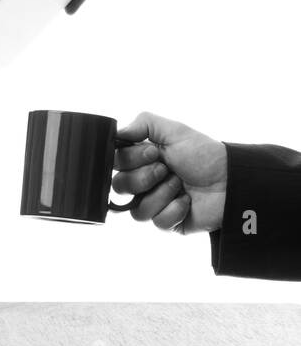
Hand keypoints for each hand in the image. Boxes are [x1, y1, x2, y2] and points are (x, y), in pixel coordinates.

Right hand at [112, 112, 227, 234]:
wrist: (231, 180)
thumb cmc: (203, 154)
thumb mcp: (174, 130)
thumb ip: (143, 123)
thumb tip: (117, 133)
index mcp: (140, 160)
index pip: (113, 164)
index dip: (129, 160)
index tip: (153, 153)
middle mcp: (143, 182)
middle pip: (119, 187)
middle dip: (145, 178)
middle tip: (166, 170)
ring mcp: (154, 203)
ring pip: (136, 209)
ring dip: (161, 195)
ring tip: (180, 185)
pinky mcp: (168, 222)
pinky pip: (157, 222)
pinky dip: (174, 210)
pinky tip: (188, 202)